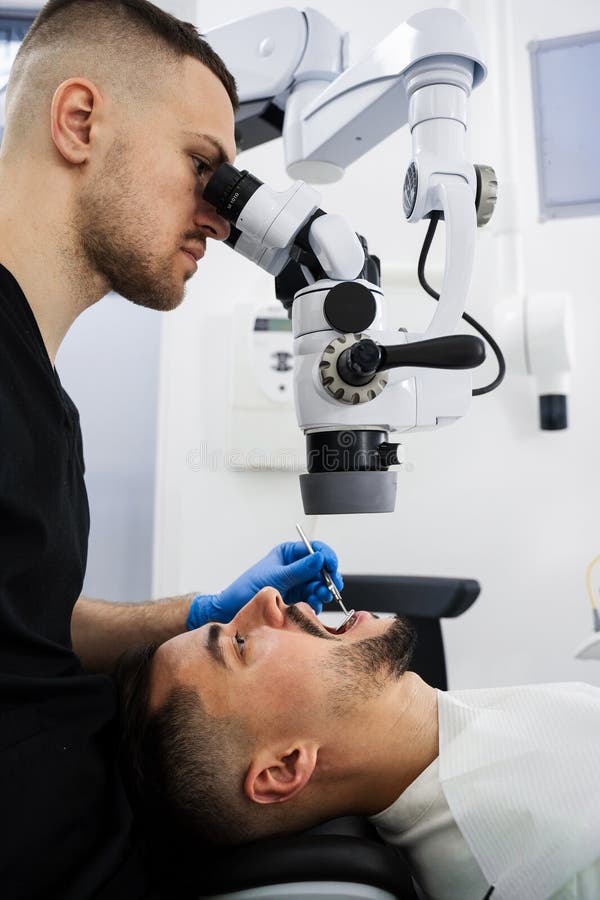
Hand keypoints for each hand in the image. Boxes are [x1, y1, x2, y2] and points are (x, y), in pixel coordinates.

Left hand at [187, 540, 342, 628]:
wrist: (233, 610)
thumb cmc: (247, 588)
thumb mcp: (276, 577)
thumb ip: (299, 569)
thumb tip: (319, 558)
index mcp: (289, 554)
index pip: (315, 549)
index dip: (326, 556)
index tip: (331, 565)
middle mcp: (296, 567)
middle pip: (322, 568)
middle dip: (328, 577)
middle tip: (330, 586)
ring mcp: (298, 584)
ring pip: (320, 585)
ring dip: (323, 591)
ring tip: (320, 596)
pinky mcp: (298, 600)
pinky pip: (314, 600)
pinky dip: (316, 603)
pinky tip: (312, 605)